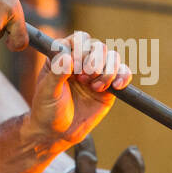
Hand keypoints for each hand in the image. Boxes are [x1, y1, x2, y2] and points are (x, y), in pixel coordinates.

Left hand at [28, 31, 130, 149]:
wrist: (59, 133)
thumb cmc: (48, 110)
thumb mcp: (48, 92)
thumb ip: (57, 74)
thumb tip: (67, 57)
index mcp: (64, 56)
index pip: (79, 39)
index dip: (81, 49)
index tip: (76, 66)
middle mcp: (82, 61)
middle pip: (98, 46)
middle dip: (94, 61)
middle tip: (84, 78)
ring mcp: (97, 73)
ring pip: (112, 57)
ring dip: (107, 71)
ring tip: (95, 87)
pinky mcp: (109, 86)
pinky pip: (123, 73)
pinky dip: (123, 76)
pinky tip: (116, 86)